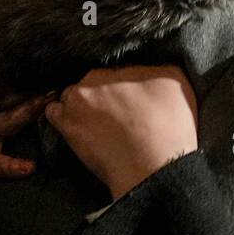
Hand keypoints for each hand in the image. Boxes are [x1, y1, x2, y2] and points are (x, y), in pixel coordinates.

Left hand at [45, 66, 198, 201]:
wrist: (153, 168)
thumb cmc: (169, 129)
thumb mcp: (179, 83)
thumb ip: (160, 68)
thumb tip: (149, 68)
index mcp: (122, 66)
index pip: (120, 71)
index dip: (127, 87)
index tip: (132, 101)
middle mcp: (96, 77)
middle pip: (96, 81)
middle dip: (104, 93)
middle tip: (118, 114)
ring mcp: (77, 101)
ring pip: (74, 94)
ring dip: (81, 104)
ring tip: (97, 123)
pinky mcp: (66, 125)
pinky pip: (54, 113)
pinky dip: (61, 116)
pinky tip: (75, 126)